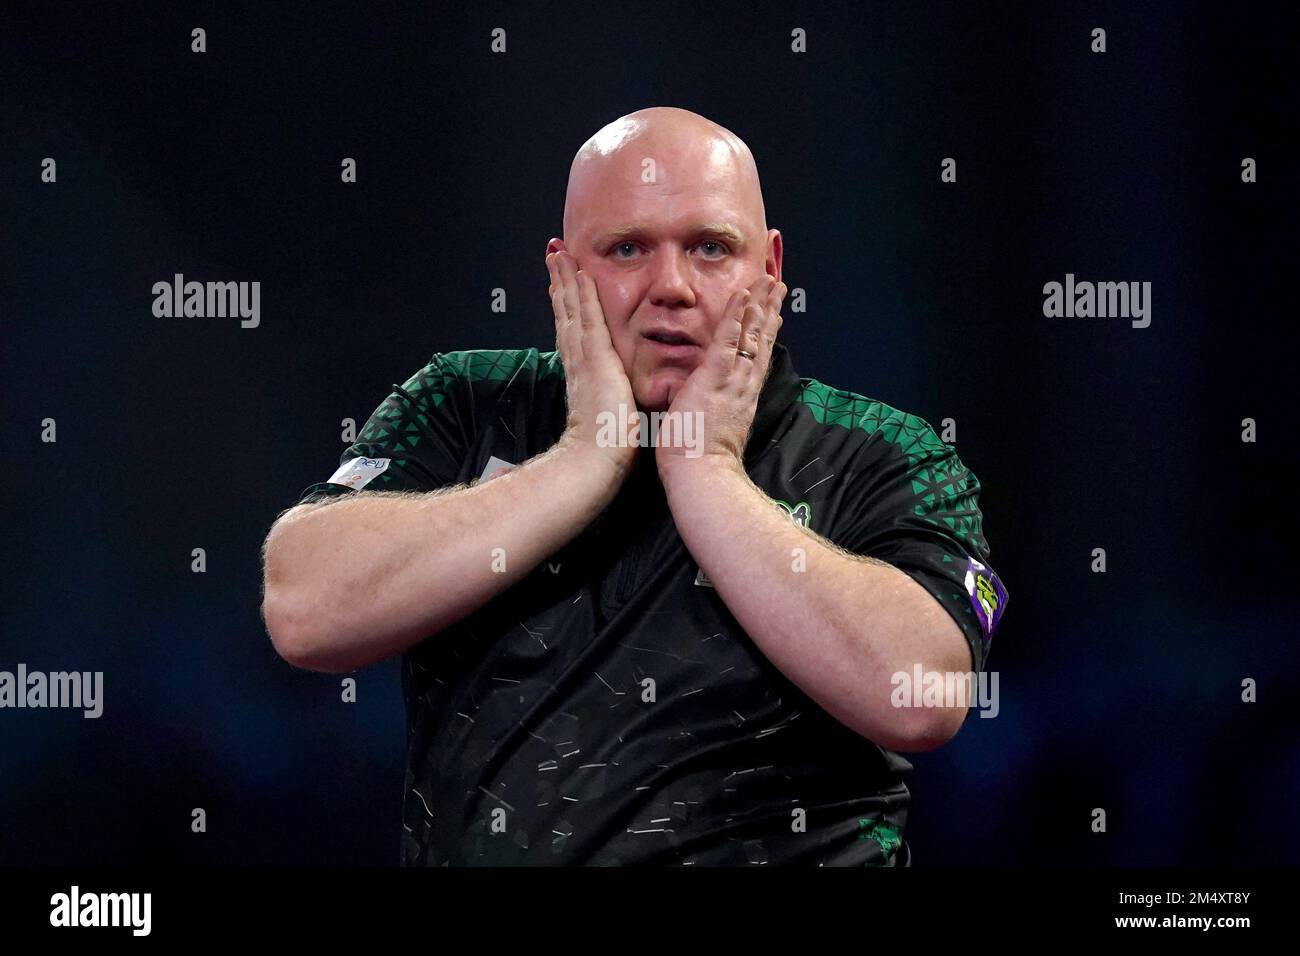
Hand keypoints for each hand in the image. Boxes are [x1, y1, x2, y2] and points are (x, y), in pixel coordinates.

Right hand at [546, 250, 638, 477]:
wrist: (596, 463)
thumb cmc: (605, 450)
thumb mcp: (610, 418)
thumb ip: (611, 405)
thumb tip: (616, 404)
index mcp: (583, 376)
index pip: (573, 332)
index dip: (566, 306)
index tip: (561, 284)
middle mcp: (578, 362)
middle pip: (565, 313)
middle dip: (559, 283)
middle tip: (553, 254)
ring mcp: (584, 359)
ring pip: (572, 309)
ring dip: (565, 279)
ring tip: (558, 252)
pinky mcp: (595, 359)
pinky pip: (587, 318)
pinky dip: (581, 295)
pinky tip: (579, 273)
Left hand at [655, 273, 786, 476]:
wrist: (701, 474)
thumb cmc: (699, 460)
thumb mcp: (710, 428)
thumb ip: (708, 409)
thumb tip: (694, 400)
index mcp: (741, 398)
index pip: (756, 359)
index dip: (765, 334)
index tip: (773, 314)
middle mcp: (744, 386)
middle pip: (761, 341)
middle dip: (769, 310)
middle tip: (777, 284)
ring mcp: (732, 380)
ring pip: (751, 335)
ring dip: (759, 304)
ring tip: (767, 279)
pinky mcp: (715, 377)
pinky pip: (728, 340)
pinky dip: (736, 316)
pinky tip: (743, 295)